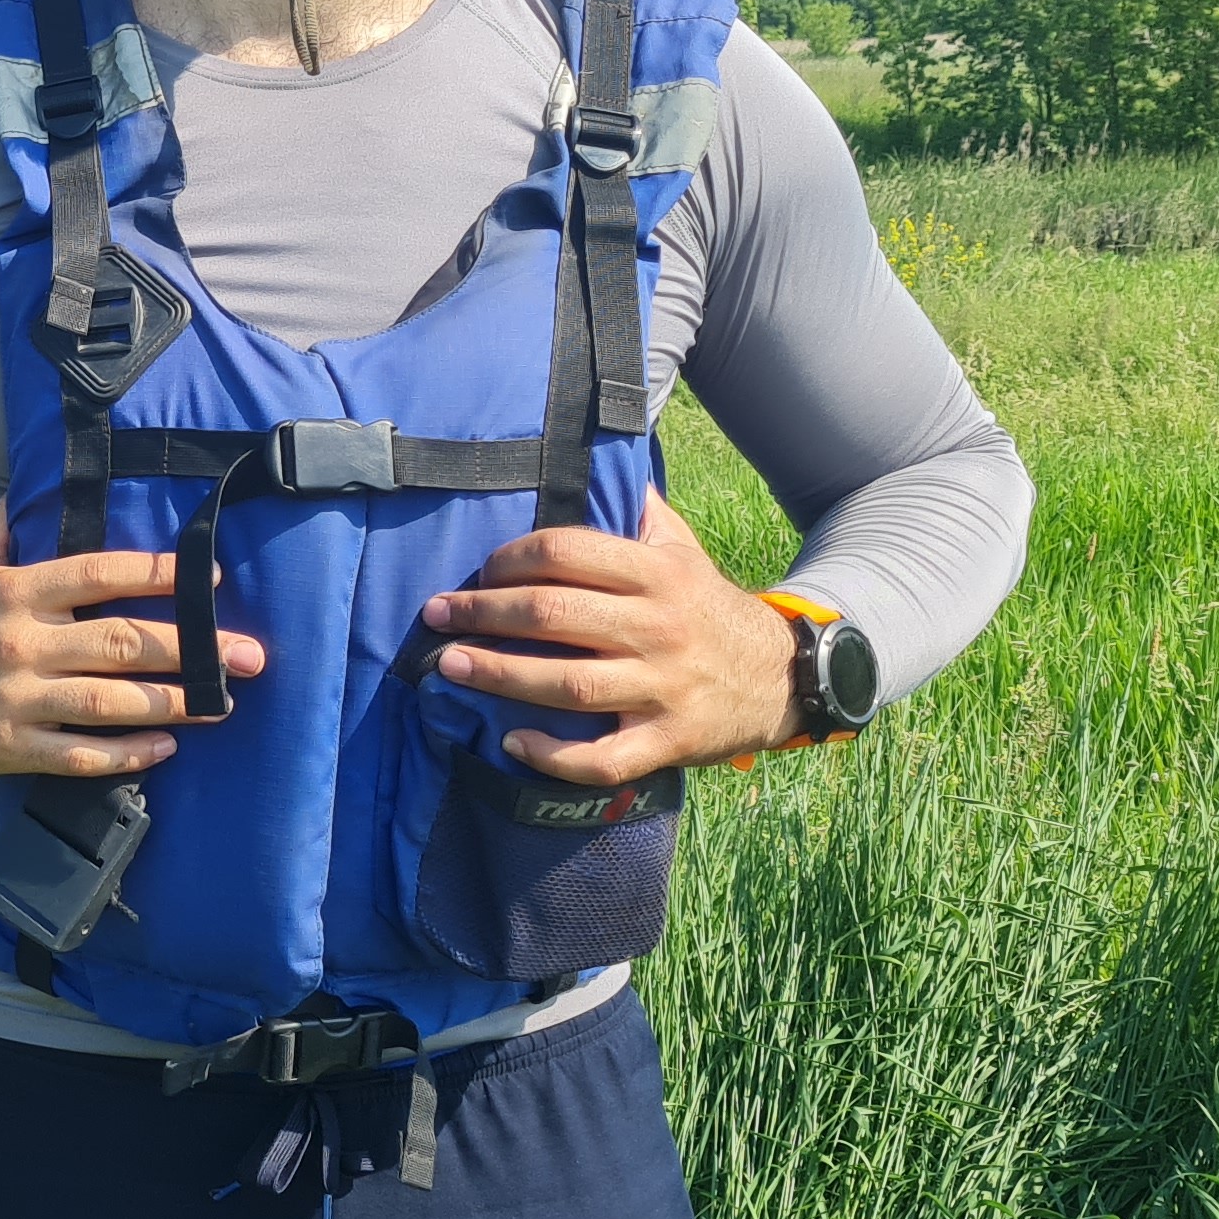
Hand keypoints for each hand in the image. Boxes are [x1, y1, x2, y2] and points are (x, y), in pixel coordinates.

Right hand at [0, 503, 263, 779]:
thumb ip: (2, 525)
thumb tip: (26, 481)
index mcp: (16, 591)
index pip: (97, 574)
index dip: (156, 575)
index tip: (209, 578)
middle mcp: (20, 641)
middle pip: (118, 643)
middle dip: (190, 649)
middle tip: (249, 656)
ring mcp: (17, 697)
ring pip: (107, 702)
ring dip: (171, 703)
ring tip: (222, 703)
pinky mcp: (13, 744)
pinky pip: (80, 753)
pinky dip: (126, 753)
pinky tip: (165, 747)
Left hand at [417, 488, 796, 782]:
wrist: (783, 677)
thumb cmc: (708, 607)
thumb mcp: (683, 551)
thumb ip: (637, 512)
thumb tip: (595, 459)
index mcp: (657, 575)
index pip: (568, 553)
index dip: (512, 559)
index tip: (480, 570)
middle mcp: (659, 629)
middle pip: (556, 616)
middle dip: (484, 613)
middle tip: (435, 614)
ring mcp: (664, 689)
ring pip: (571, 685)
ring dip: (502, 676)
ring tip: (449, 665)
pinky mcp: (669, 741)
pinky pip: (606, 758)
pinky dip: (556, 756)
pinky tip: (513, 742)